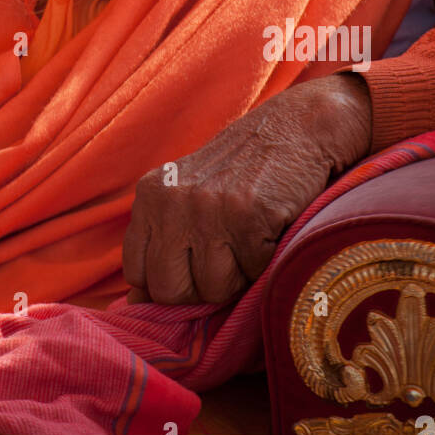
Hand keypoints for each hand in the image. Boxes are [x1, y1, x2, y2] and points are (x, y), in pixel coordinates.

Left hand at [123, 73, 371, 305]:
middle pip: (169, 290)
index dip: (168, 284)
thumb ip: (162, 241)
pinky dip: (266, 262)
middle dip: (201, 289)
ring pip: (212, 290)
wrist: (296, 129)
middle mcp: (171, 200)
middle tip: (226, 256)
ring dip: (238, 277)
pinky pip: (252, 275)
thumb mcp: (187, 196)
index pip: (137, 273)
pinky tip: (268, 230)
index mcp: (150, 195)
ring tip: (248, 238)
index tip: (194, 271)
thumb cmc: (242, 173)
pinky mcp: (247, 215)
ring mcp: (207, 207)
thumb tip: (137, 306)